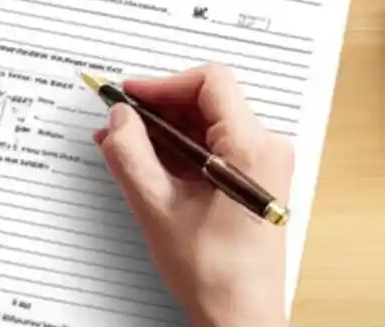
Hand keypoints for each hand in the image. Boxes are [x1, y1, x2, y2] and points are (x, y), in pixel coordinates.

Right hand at [94, 64, 293, 326]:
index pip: (210, 82)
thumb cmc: (214, 273)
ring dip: (164, 130)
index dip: (163, 83)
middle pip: (208, 101)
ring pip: (207, 124)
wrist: (240, 316)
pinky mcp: (252, 179)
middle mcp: (265, 149)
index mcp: (253, 148)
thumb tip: (119, 117)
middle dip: (158, 107)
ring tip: (123, 143)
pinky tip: (146, 162)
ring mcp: (262, 165)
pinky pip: (213, 146)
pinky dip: (178, 149)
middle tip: (119, 120)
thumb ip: (131, 154)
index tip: (130, 96)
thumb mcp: (157, 208)